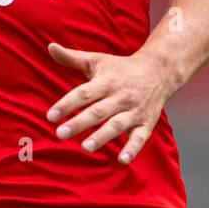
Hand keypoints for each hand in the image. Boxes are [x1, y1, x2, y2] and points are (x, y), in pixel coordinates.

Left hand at [46, 42, 175, 163]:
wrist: (158, 71)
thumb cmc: (120, 68)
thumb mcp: (97, 60)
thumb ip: (72, 58)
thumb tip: (50, 46)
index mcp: (107, 81)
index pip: (84, 93)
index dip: (66, 104)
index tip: (50, 116)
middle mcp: (121, 96)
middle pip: (98, 111)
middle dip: (79, 123)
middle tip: (60, 134)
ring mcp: (134, 111)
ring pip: (117, 125)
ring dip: (102, 136)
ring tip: (86, 147)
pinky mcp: (146, 123)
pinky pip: (140, 138)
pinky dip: (132, 149)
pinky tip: (122, 160)